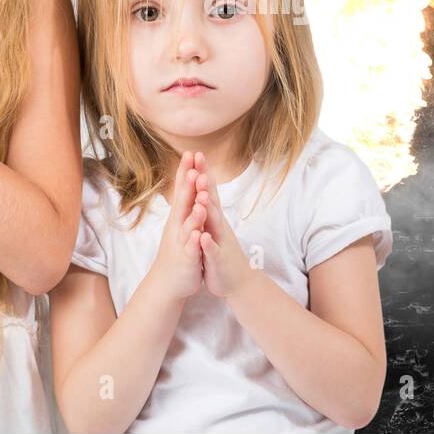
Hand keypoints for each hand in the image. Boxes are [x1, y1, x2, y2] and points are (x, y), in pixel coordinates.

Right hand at [147, 151, 208, 301]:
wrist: (168, 282)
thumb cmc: (178, 249)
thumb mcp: (181, 222)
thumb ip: (185, 203)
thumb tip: (188, 181)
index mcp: (180, 216)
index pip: (184, 190)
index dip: (186, 171)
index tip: (190, 152)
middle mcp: (178, 225)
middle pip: (183, 201)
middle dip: (188, 184)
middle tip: (191, 165)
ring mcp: (182, 242)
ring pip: (188, 225)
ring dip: (193, 212)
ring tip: (199, 200)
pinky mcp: (188, 258)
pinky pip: (191, 249)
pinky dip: (194, 241)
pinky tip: (198, 235)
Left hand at [195, 152, 256, 297]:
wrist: (237, 280)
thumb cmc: (222, 250)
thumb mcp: (214, 225)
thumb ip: (210, 206)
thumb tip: (205, 184)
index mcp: (214, 217)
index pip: (207, 191)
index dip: (202, 172)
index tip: (195, 152)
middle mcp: (219, 225)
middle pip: (212, 200)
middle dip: (205, 182)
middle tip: (198, 162)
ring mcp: (220, 241)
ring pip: (214, 223)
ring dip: (208, 209)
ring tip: (202, 196)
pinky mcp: (218, 260)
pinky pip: (213, 250)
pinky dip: (208, 243)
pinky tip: (202, 237)